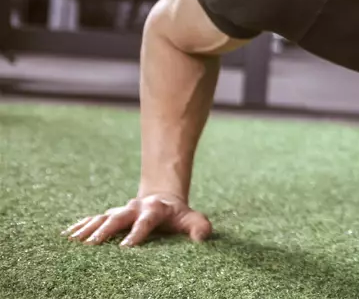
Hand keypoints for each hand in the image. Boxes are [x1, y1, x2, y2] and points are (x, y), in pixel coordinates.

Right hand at [62, 194, 211, 246]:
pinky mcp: (110, 214)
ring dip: (88, 228)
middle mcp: (134, 208)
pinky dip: (80, 226)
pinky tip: (67, 234)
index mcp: (155, 209)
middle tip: (92, 244)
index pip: (146, 221)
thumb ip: (199, 227)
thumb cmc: (178, 216)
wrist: (163, 200)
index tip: (126, 247)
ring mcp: (120, 210)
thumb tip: (202, 238)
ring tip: (74, 240)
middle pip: (118, 218)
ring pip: (102, 218)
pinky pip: (92, 219)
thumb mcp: (192, 219)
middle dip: (105, 230)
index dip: (137, 233)